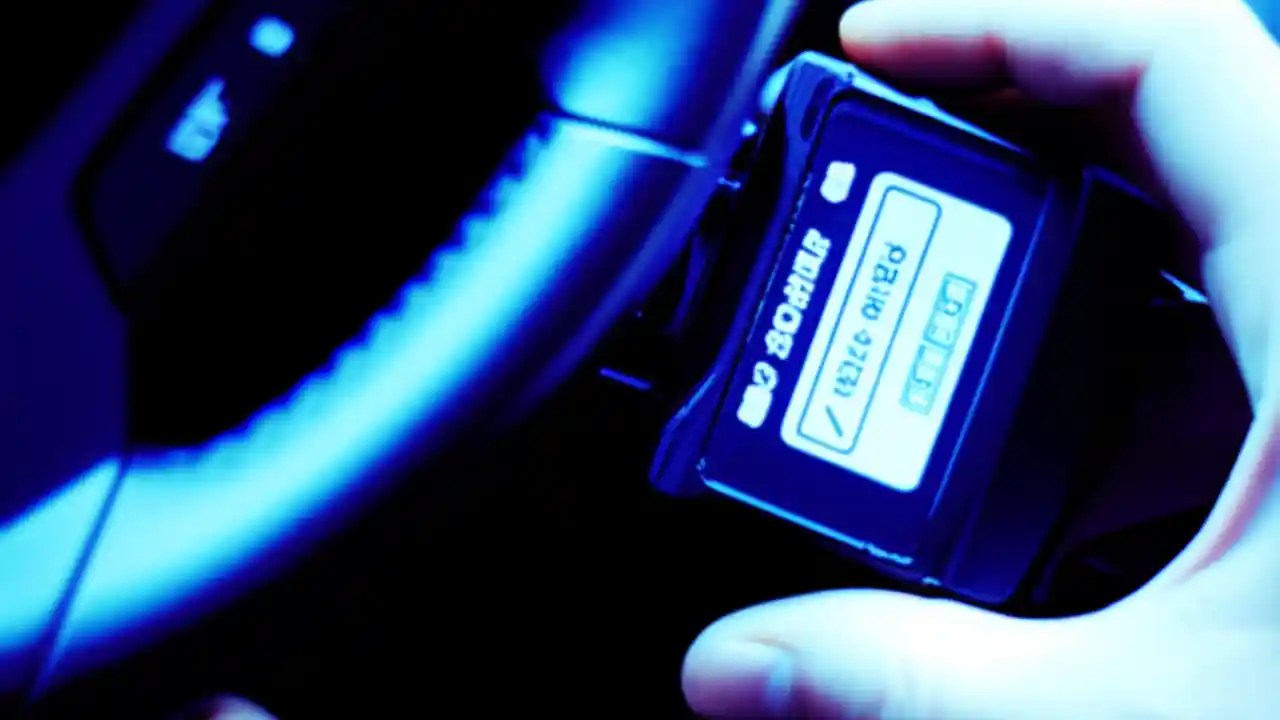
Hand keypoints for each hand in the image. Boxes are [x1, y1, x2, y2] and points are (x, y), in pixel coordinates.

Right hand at [682, 0, 1279, 716]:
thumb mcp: (1154, 709)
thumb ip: (916, 683)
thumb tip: (738, 665)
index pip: (1174, 56)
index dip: (1003, 20)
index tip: (872, 39)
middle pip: (1162, 134)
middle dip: (995, 147)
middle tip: (869, 191)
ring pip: (1190, 248)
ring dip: (1046, 273)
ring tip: (923, 327)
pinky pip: (1217, 347)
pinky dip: (1111, 371)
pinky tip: (1045, 462)